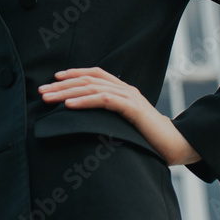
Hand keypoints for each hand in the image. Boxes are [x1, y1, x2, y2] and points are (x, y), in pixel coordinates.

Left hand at [38, 66, 201, 166]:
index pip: (94, 74)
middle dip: (62, 84)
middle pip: (88, 79)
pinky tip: (69, 105)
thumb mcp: (126, 124)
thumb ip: (111, 117)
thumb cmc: (150, 138)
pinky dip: (84, 101)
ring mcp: (130, 97)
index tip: (53, 79)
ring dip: (67, 92)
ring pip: (92, 87)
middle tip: (41, 91)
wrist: (177, 146)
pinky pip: (104, 100)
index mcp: (124, 90)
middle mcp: (126, 89)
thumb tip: (88, 121)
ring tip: (49, 98)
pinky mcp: (133, 109)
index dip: (73, 74)